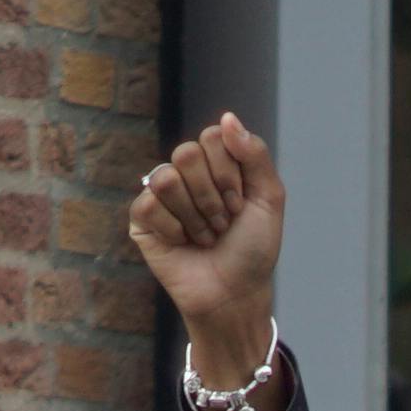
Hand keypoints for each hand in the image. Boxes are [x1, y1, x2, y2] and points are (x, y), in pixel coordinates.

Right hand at [128, 113, 284, 403]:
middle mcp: (186, 173)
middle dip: (213, 195)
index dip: (230, 172)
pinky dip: (174, 230)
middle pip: (187, 153)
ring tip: (206, 236)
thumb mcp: (269, 198)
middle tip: (223, 222)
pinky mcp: (142, 219)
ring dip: (195, 215)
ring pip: (166, 178)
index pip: (212, 137)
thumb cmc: (253, 249)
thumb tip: (227, 117)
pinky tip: (183, 244)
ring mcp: (161, 195)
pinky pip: (148, 204)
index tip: (240, 204)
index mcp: (216, 163)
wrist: (235, 293)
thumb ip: (254, 153)